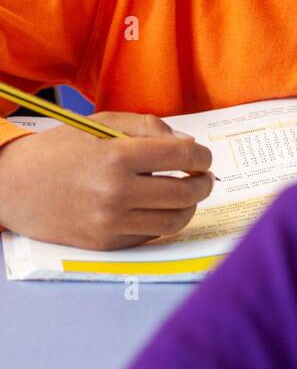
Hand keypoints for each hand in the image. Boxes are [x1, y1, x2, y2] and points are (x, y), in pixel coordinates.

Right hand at [0, 111, 213, 249]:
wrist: (12, 186)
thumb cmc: (58, 150)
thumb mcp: (100, 123)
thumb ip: (147, 128)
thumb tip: (187, 145)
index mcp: (116, 158)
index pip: (182, 158)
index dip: (202, 157)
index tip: (203, 157)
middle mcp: (116, 193)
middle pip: (185, 193)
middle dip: (204, 183)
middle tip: (204, 177)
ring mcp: (110, 223)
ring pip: (174, 221)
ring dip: (190, 207)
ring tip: (187, 194)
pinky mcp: (105, 244)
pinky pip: (151, 236)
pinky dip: (162, 222)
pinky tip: (157, 208)